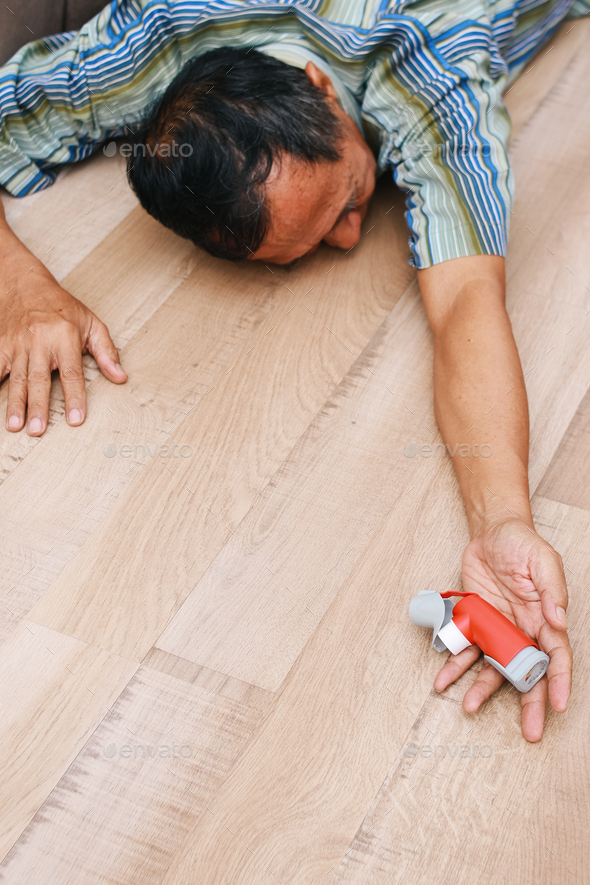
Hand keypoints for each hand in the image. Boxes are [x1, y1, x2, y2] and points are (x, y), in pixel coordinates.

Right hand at [1, 260, 126, 435]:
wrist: (26, 284)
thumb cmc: (61, 307)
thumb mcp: (91, 323)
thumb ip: (107, 351)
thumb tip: (121, 377)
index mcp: (64, 338)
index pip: (72, 373)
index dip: (75, 397)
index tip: (76, 419)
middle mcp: (40, 342)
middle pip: (40, 379)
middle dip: (38, 406)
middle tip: (38, 430)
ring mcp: (18, 345)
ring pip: (17, 378)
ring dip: (15, 403)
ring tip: (15, 425)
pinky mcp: (1, 345)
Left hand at [434, 516, 571, 741]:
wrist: (491, 533)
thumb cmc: (522, 544)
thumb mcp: (544, 561)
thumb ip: (552, 591)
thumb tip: (559, 619)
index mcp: (545, 619)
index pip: (557, 656)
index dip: (559, 681)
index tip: (558, 705)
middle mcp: (523, 631)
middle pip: (528, 674)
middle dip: (530, 704)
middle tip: (530, 732)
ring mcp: (497, 630)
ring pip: (492, 668)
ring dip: (482, 689)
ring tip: (469, 707)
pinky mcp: (474, 624)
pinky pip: (464, 649)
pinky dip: (454, 665)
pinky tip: (443, 679)